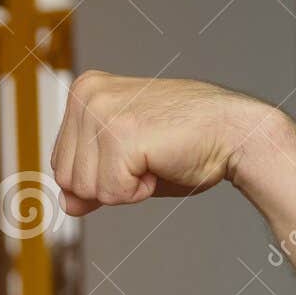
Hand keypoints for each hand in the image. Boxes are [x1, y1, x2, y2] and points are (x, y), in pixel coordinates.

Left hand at [50, 72, 280, 215]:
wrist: (235, 132)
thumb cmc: (187, 142)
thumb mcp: (124, 161)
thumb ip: (90, 179)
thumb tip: (66, 203)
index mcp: (84, 91)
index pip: (60, 163)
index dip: (98, 176)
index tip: (133, 155)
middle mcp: (87, 94)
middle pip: (66, 178)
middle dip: (107, 183)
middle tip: (146, 158)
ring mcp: (102, 111)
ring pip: (85, 189)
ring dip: (124, 188)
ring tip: (154, 157)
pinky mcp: (120, 134)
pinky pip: (110, 193)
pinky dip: (138, 192)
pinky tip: (160, 162)